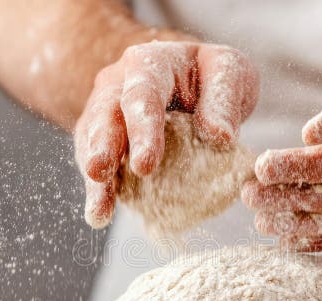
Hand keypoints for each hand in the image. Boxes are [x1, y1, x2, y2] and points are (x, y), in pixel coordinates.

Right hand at [74, 41, 258, 227]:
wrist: (193, 78)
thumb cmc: (211, 74)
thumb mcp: (229, 71)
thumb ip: (224, 99)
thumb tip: (219, 136)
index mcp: (150, 64)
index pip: (143, 95)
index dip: (142, 130)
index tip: (145, 164)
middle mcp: (119, 85)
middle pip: (105, 117)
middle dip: (103, 148)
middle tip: (99, 173)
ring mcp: (108, 113)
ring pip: (93, 144)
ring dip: (95, 179)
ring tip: (98, 211)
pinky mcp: (106, 141)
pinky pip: (100, 165)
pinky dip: (100, 190)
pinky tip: (100, 215)